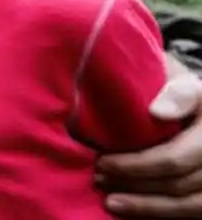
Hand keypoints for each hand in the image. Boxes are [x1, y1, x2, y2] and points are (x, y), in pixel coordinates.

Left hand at [97, 55, 201, 216]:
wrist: (198, 107)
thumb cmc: (181, 92)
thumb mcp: (181, 83)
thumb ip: (176, 93)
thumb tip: (157, 112)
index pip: (173, 158)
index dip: (135, 166)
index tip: (101, 161)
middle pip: (177, 182)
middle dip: (133, 183)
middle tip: (98, 176)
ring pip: (188, 203)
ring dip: (145, 204)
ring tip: (110, 199)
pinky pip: (193, 211)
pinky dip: (160, 212)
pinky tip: (132, 209)